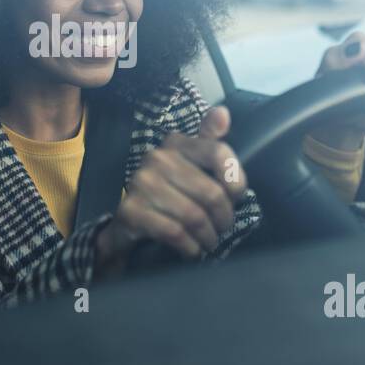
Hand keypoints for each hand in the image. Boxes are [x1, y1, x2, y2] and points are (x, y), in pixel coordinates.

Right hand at [95, 106, 247, 272]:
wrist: (128, 223)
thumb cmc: (168, 194)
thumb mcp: (191, 166)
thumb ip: (210, 143)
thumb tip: (223, 114)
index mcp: (176, 143)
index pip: (219, 153)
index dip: (236, 181)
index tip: (236, 199)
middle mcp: (157, 158)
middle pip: (211, 193)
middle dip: (223, 219)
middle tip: (222, 229)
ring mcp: (141, 184)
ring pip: (194, 216)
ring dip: (208, 237)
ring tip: (209, 242)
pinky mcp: (131, 211)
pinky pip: (174, 232)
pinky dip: (190, 248)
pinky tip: (193, 250)